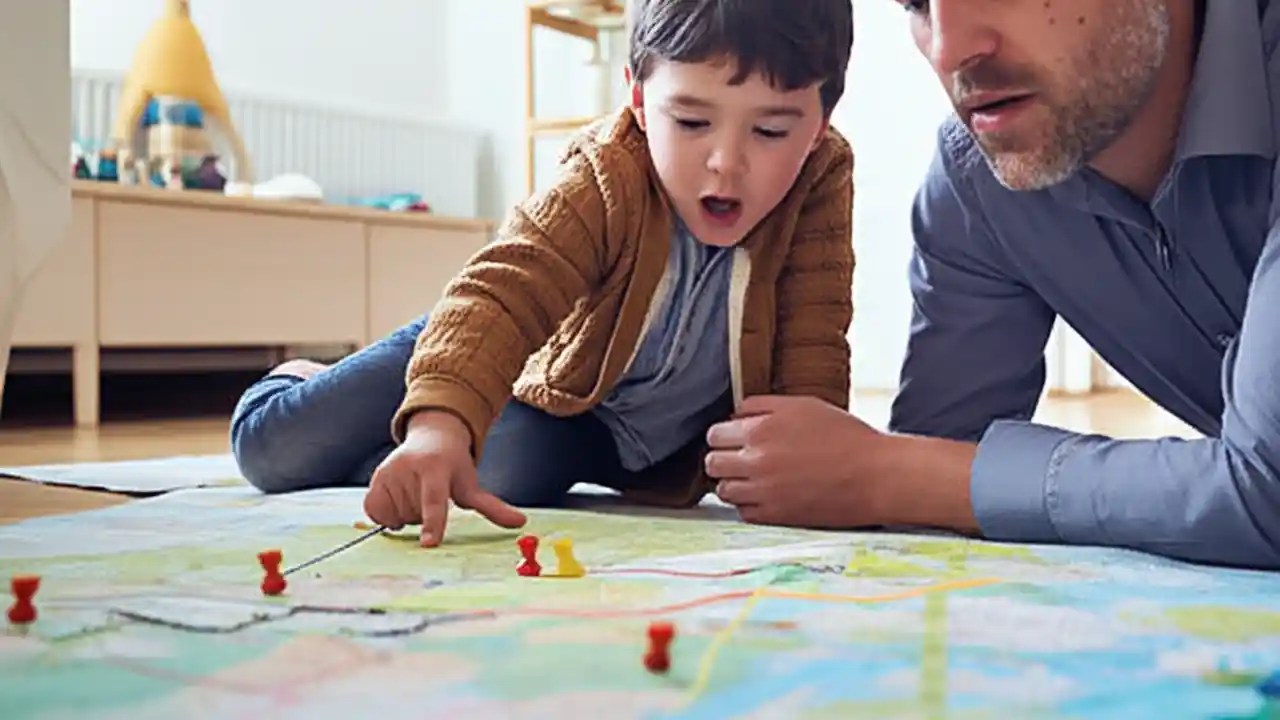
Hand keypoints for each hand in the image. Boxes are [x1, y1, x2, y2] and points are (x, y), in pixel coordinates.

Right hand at [363, 411, 526, 546]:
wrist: (431, 437)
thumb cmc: (454, 466)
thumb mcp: (471, 485)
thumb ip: (492, 507)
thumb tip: (520, 522)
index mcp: (436, 468)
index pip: (434, 501)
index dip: (433, 524)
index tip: (430, 544)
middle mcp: (408, 467)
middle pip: (415, 516)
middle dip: (424, 516)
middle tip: (431, 495)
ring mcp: (388, 472)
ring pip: (397, 518)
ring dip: (408, 516)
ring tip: (417, 494)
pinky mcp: (375, 479)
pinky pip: (377, 513)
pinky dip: (388, 514)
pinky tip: (400, 499)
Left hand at [704, 395, 884, 527]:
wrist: (875, 475)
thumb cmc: (845, 436)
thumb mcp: (803, 405)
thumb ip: (762, 406)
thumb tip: (733, 415)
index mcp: (760, 429)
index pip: (714, 434)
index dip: (723, 435)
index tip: (734, 439)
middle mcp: (756, 460)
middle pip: (712, 462)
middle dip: (722, 458)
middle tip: (740, 458)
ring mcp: (763, 491)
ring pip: (723, 489)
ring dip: (733, 482)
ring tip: (753, 478)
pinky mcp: (775, 516)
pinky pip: (742, 512)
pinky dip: (749, 504)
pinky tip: (766, 495)